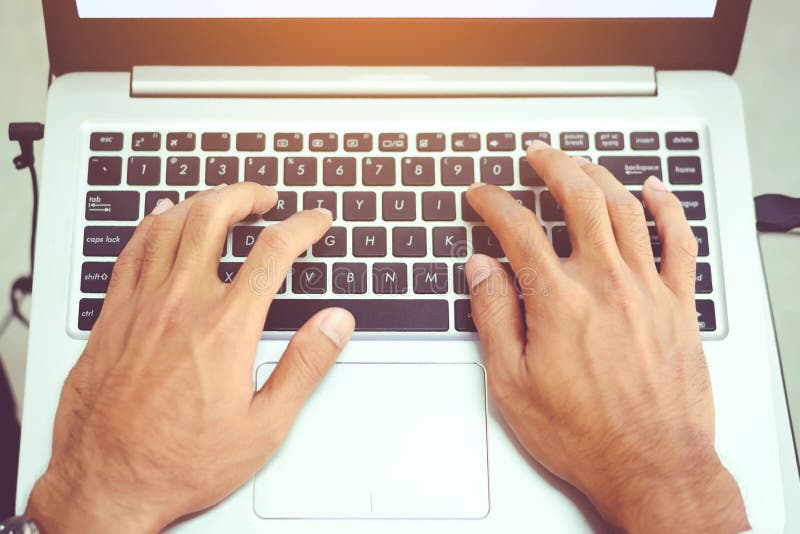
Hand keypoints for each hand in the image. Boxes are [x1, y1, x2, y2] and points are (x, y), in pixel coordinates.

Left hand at [26, 183, 354, 532]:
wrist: (107, 484)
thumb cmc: (181, 462)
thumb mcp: (264, 426)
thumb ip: (305, 366)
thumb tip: (336, 324)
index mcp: (226, 328)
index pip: (273, 252)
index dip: (302, 226)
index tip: (316, 220)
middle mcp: (181, 305)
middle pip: (214, 218)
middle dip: (246, 195)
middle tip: (265, 195)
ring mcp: (142, 307)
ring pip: (170, 226)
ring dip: (202, 201)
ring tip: (223, 199)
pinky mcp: (112, 318)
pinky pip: (131, 252)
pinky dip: (150, 224)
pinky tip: (162, 217)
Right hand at [465, 142, 748, 532]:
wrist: (651, 466)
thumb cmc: (583, 433)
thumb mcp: (513, 383)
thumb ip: (494, 317)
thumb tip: (480, 269)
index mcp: (559, 301)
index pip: (518, 229)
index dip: (493, 203)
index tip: (481, 194)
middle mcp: (605, 284)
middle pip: (578, 199)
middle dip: (552, 166)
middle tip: (536, 154)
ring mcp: (647, 290)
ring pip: (625, 209)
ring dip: (600, 176)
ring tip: (580, 163)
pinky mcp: (678, 305)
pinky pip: (679, 241)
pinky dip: (667, 207)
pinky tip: (654, 190)